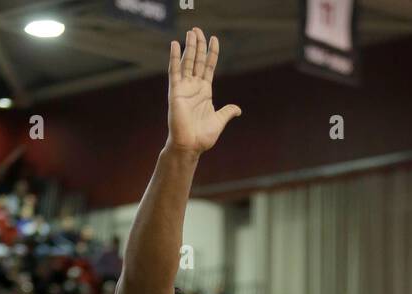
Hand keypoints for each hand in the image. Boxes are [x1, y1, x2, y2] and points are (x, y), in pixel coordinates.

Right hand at [167, 29, 240, 155]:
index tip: (215, 39)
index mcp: (205, 91)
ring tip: (191, 32)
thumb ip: (227, 111)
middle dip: (199, 45)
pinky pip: (174, 71)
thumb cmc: (202, 136)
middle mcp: (194, 87)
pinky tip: (174, 44)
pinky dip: (174, 58)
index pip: (209, 67)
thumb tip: (238, 109)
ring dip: (189, 46)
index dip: (212, 53)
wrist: (190, 146)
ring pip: (187, 62)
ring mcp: (184, 88)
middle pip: (197, 60)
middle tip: (198, 29)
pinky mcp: (175, 91)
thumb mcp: (219, 121)